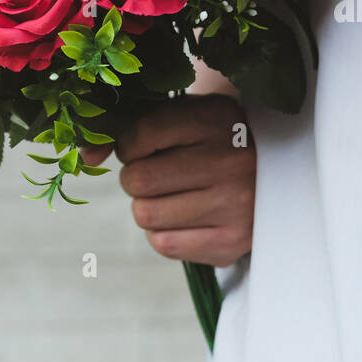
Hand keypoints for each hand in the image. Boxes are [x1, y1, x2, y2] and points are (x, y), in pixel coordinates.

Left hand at [81, 94, 255, 266]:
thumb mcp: (184, 117)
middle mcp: (231, 162)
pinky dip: (162, 232)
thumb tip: (84, 158)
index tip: (143, 147)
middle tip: (158, 175)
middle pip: (138, 180)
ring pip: (146, 215)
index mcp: (217, 120)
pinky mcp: (231, 242)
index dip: (129, 145)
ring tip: (173, 195)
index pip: (142, 134)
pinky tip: (184, 217)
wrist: (277, 177)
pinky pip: (163, 244)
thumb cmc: (213, 141)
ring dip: (147, 206)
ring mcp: (236, 205)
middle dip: (135, 178)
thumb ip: (129, 128)